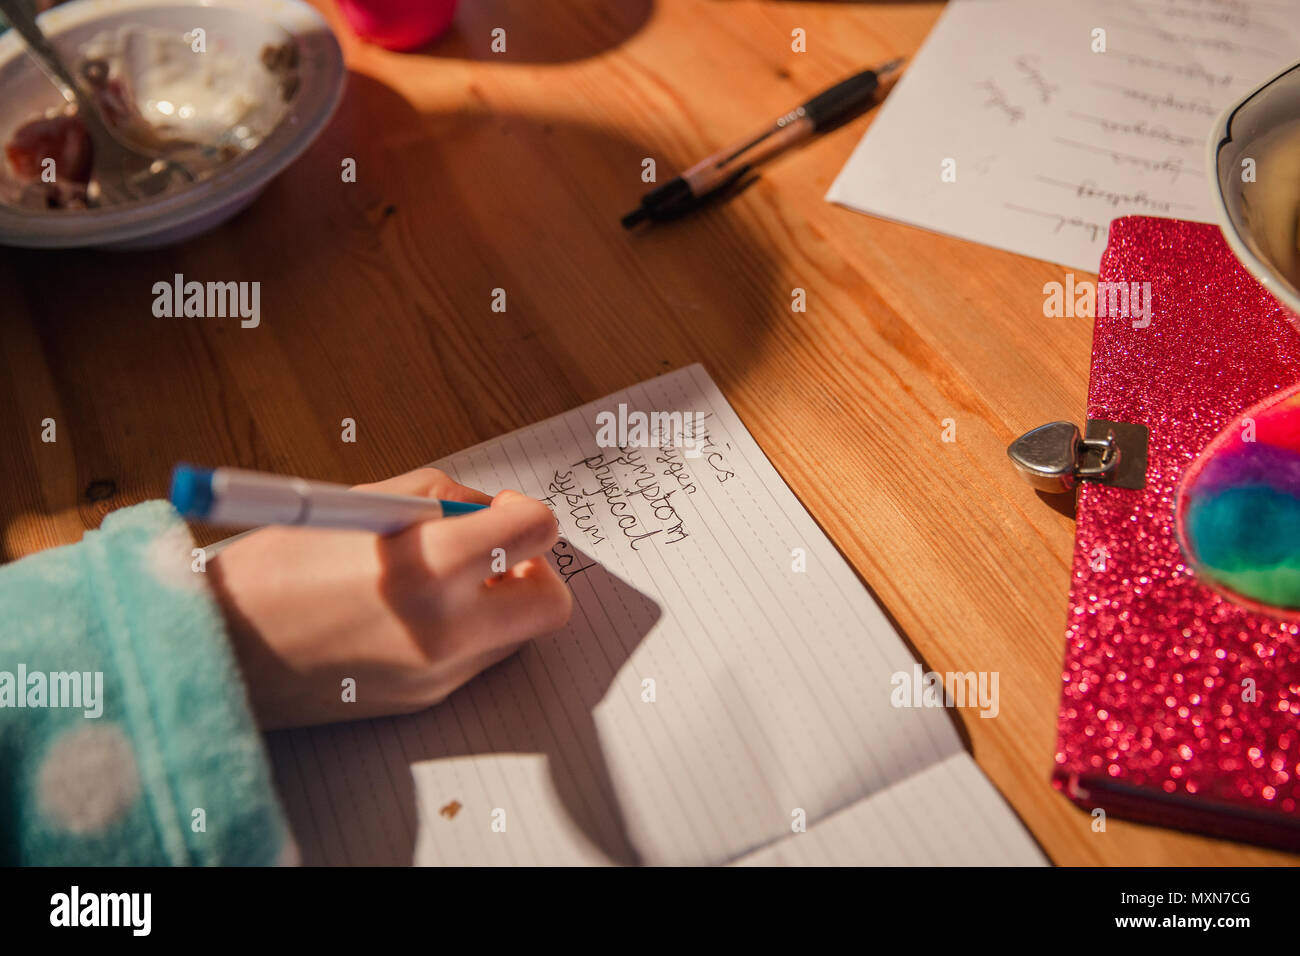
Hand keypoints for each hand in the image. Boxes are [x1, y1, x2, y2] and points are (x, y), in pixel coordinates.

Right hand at [207, 468, 572, 729]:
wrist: (215, 652)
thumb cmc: (275, 565)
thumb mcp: (362, 502)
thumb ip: (442, 498)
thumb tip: (490, 508)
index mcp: (431, 568)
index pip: (535, 532)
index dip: (525, 510)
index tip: (503, 508)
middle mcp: (448, 631)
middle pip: (550, 603)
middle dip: (533, 570)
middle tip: (494, 551)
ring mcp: (439, 675)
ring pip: (516, 635)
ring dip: (499, 601)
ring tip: (442, 578)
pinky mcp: (424, 702)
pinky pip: (475, 659)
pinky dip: (465, 630)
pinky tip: (414, 611)